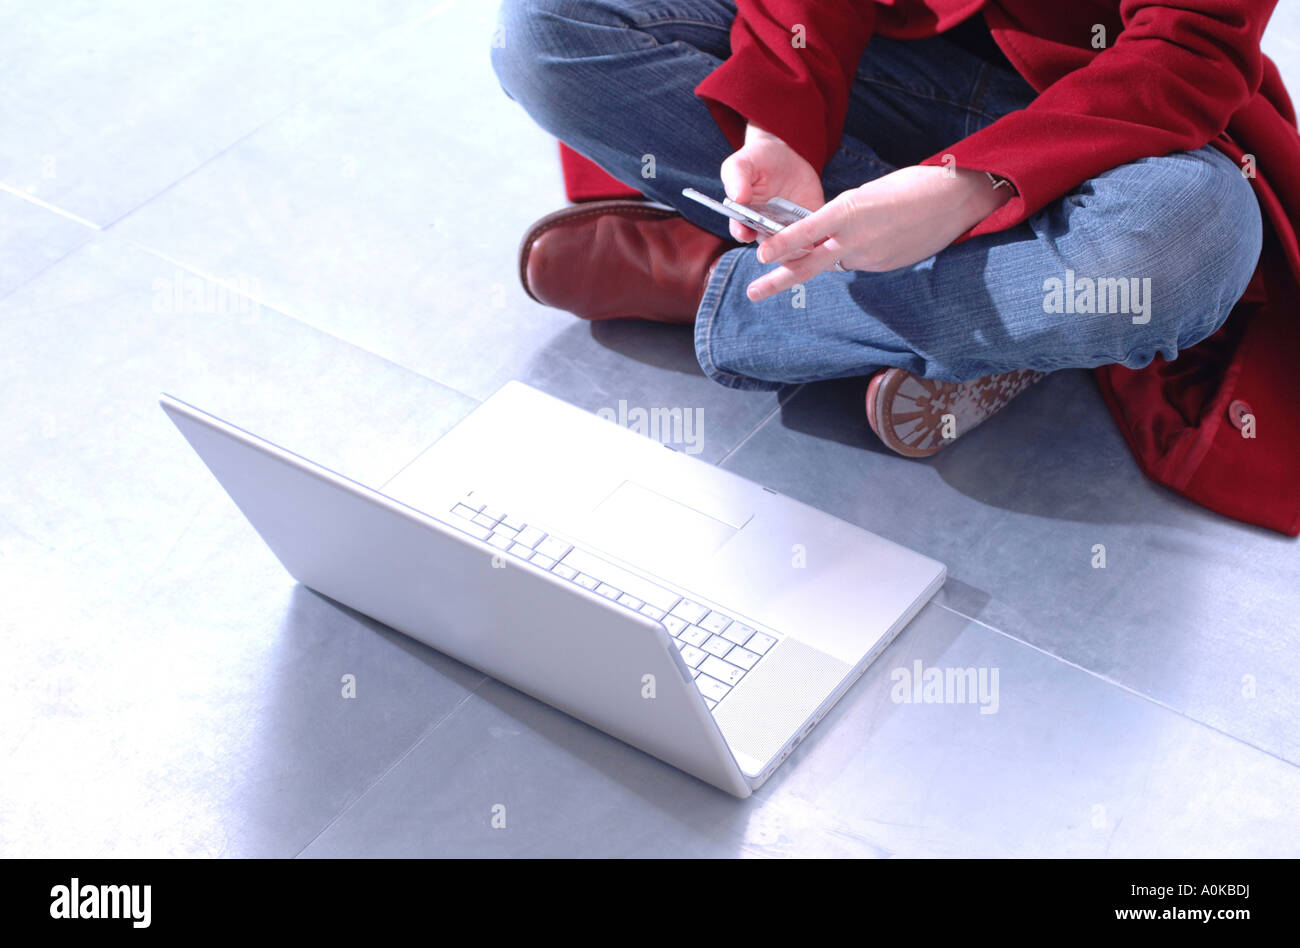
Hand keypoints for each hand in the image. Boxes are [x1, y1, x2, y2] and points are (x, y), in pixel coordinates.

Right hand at [719, 123, 824, 242]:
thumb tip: (737, 197)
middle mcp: (765, 228)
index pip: (742, 231)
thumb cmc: (758, 160)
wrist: (786, 156)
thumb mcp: (743, 163)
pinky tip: (824, 236)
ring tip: (806, 243)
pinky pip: (816, 237)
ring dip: (799, 249)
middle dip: (775, 249)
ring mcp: (788, 228)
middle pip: (769, 247)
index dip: (743, 233)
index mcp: (745, 216)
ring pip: (793, 248)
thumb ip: (737, 179)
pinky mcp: (810, 223)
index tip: (747, 233)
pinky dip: (820, 240)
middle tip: (783, 241)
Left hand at [745, 165, 1013, 300]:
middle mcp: (856, 239)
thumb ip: (840, 217)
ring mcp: (871, 257)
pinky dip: (859, 253)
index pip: (806, 232)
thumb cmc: (912, 186)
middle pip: (810, 264)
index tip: (761, 255)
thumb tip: (823, 236)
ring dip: (828, 256)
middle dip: (778, 280)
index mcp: (848, 211)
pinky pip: (860, 263)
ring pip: (836, 262)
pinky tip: (881, 237)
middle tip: (753, 292)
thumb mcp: (866, 194)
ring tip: (837, 245)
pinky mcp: (884, 267)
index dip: (782, 245)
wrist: (956, 200)